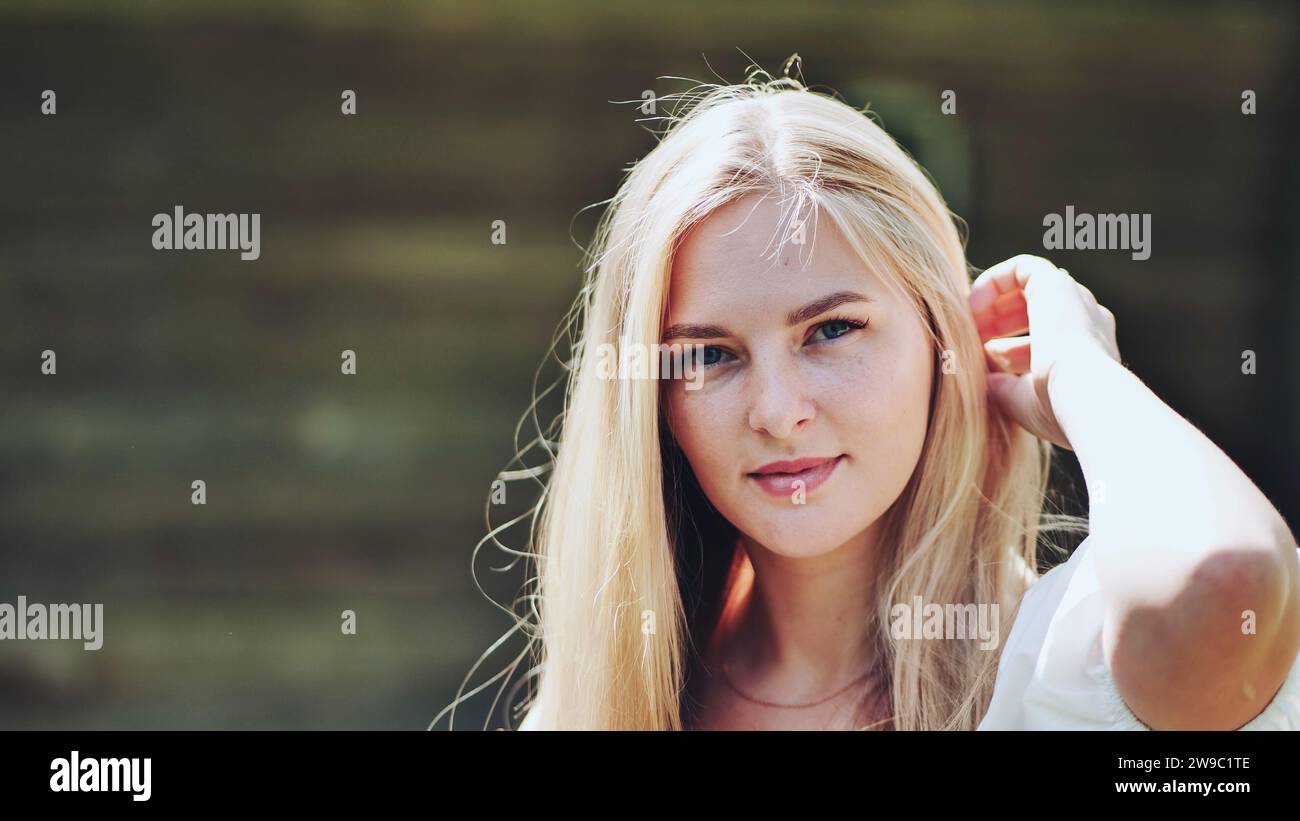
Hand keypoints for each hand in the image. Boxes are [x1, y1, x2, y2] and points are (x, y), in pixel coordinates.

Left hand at [968, 255, 1121, 449]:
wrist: (1084, 394)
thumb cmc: (1058, 409)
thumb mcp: (1024, 401)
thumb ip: (1004, 388)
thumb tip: (984, 381)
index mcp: (1089, 352)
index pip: (1045, 340)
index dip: (1007, 348)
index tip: (984, 363)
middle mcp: (1088, 321)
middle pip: (1037, 311)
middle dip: (999, 325)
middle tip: (974, 344)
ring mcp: (1076, 299)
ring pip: (1029, 287)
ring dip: (994, 305)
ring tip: (969, 326)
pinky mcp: (1057, 282)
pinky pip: (1022, 267)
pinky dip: (992, 283)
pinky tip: (973, 308)